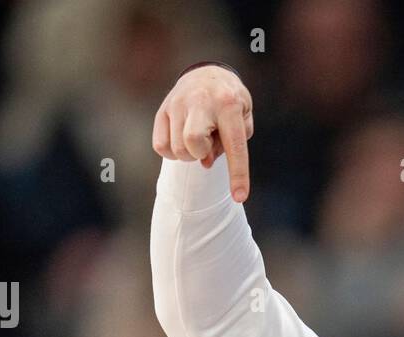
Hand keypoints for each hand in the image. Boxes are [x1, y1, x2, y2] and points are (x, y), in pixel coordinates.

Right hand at [152, 65, 253, 201]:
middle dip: (200, 154)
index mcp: (229, 104)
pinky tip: (181, 141)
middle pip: (193, 142)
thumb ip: (230, 145)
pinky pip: (160, 146)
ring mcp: (178, 103)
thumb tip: (204, 162)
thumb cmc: (229, 103)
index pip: (234, 145)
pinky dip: (171, 153)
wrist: (207, 73)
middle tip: (205, 146)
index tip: (240, 196)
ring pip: (176, 148)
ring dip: (187, 155)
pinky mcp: (163, 109)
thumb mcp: (242, 119)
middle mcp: (201, 101)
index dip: (238, 174)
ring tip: (197, 140)